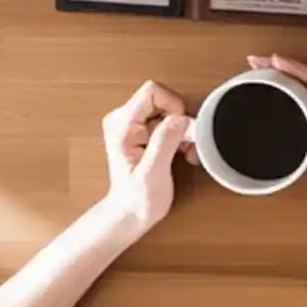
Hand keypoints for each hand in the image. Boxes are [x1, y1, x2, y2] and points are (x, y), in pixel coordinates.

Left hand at [100, 81, 194, 234]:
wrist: (130, 215)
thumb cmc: (137, 200)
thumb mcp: (153, 174)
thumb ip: (165, 142)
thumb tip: (181, 118)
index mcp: (122, 126)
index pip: (153, 91)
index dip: (174, 107)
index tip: (180, 131)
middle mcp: (125, 119)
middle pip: (165, 99)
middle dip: (182, 121)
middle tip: (185, 146)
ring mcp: (135, 124)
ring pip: (171, 110)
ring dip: (184, 130)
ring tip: (185, 152)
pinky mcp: (145, 130)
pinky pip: (171, 120)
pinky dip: (182, 135)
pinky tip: (183, 152)